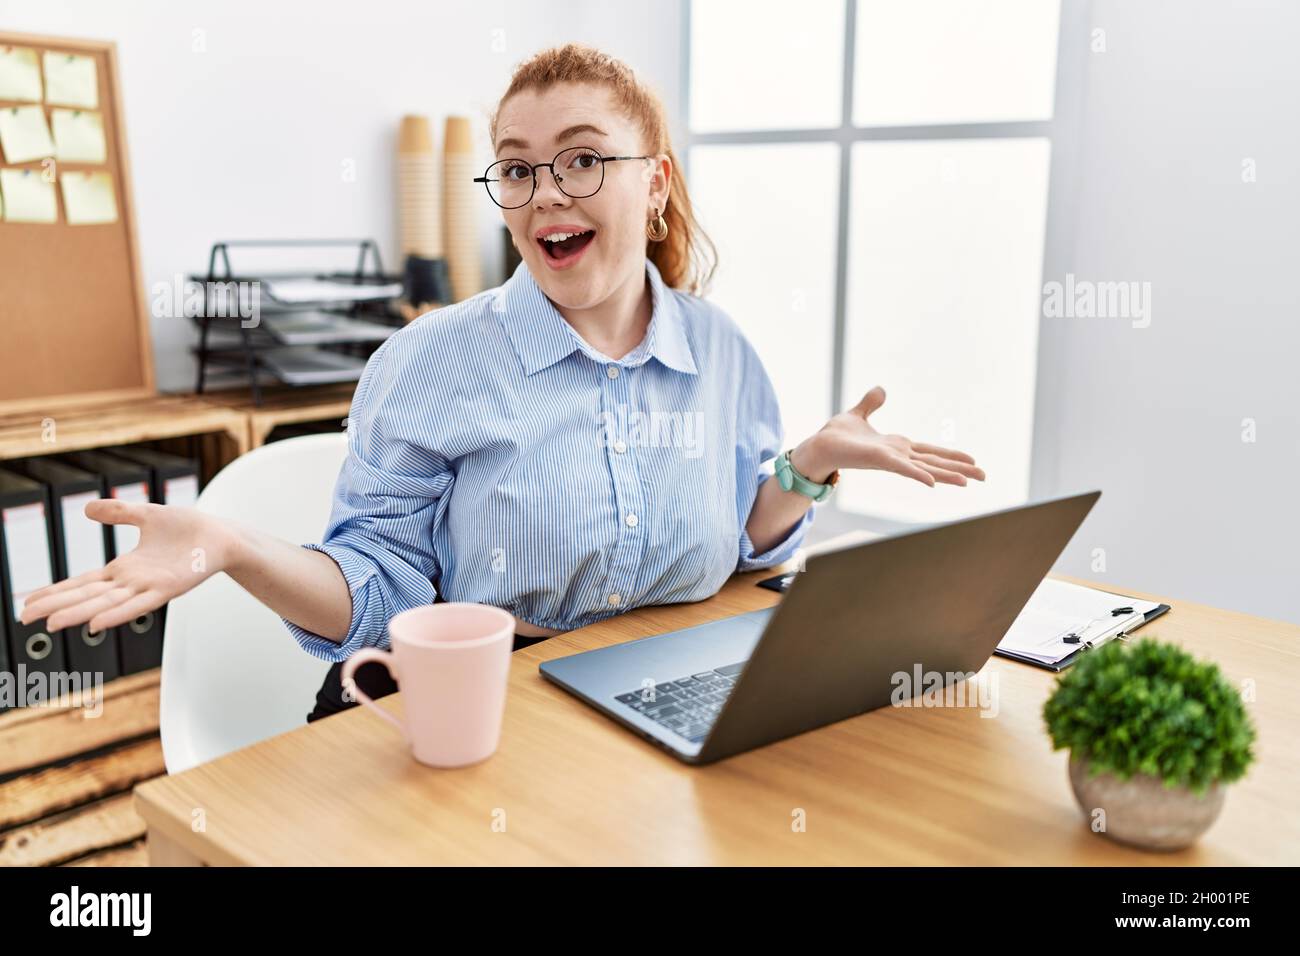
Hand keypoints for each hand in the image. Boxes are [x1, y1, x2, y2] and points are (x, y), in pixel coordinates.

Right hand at [20, 500, 237, 633]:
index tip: (27, 602)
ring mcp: (148, 588)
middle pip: (85, 597)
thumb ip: (118, 513)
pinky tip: (95, 625)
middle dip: (55, 606)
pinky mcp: (168, 589)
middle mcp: (131, 582)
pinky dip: (117, 615)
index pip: (81, 583)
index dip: (55, 591)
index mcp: (123, 568)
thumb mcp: (147, 515)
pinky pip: (138, 605)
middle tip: (23, 618)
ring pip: (106, 604)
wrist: (221, 536)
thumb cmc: (188, 528)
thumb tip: (85, 509)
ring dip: (79, 614)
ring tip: (50, 624)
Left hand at [794, 385, 985, 487]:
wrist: (818, 446)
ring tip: (970, 481)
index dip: (951, 455)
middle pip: (935, 462)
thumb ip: (871, 403)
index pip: (930, 452)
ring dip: (948, 474)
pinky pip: (903, 469)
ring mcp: (891, 460)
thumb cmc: (836, 436)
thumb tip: (880, 390)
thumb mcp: (858, 414)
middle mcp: (898, 456)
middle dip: (960, 469)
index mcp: (896, 446)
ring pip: (926, 468)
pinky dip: (918, 474)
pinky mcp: (880, 460)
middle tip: (985, 476)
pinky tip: (933, 482)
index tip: (972, 461)